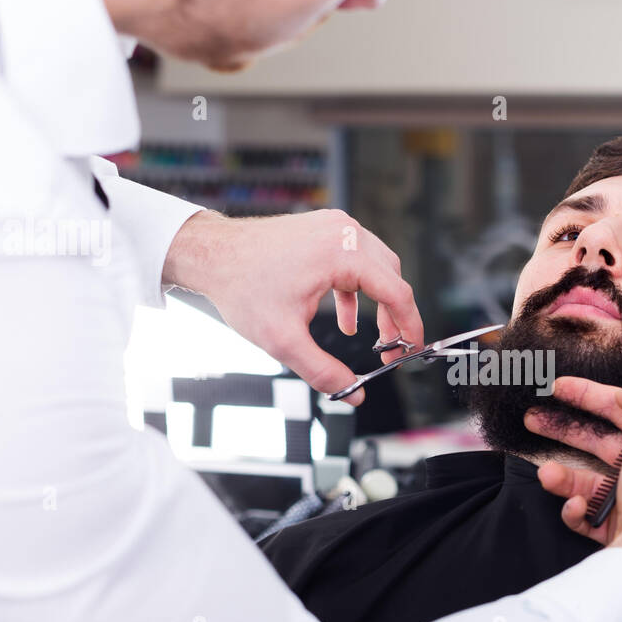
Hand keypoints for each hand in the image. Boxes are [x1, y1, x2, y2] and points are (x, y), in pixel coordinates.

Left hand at [163, 209, 424, 404]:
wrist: (210, 254)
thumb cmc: (241, 287)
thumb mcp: (283, 340)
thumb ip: (323, 372)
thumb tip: (353, 395)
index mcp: (342, 253)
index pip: (396, 292)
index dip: (410, 327)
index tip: (411, 351)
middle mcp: (344, 232)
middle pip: (391, 278)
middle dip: (394, 317)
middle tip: (391, 350)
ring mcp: (334, 226)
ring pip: (376, 268)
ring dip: (377, 303)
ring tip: (371, 337)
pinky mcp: (323, 230)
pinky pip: (355, 261)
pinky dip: (356, 291)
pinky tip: (345, 319)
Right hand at [524, 375, 621, 621]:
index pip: (620, 408)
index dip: (587, 393)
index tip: (557, 387)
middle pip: (596, 440)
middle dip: (561, 428)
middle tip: (532, 419)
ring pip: (585, 479)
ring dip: (560, 475)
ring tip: (546, 474)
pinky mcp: (615, 528)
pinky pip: (584, 515)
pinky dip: (573, 509)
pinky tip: (577, 506)